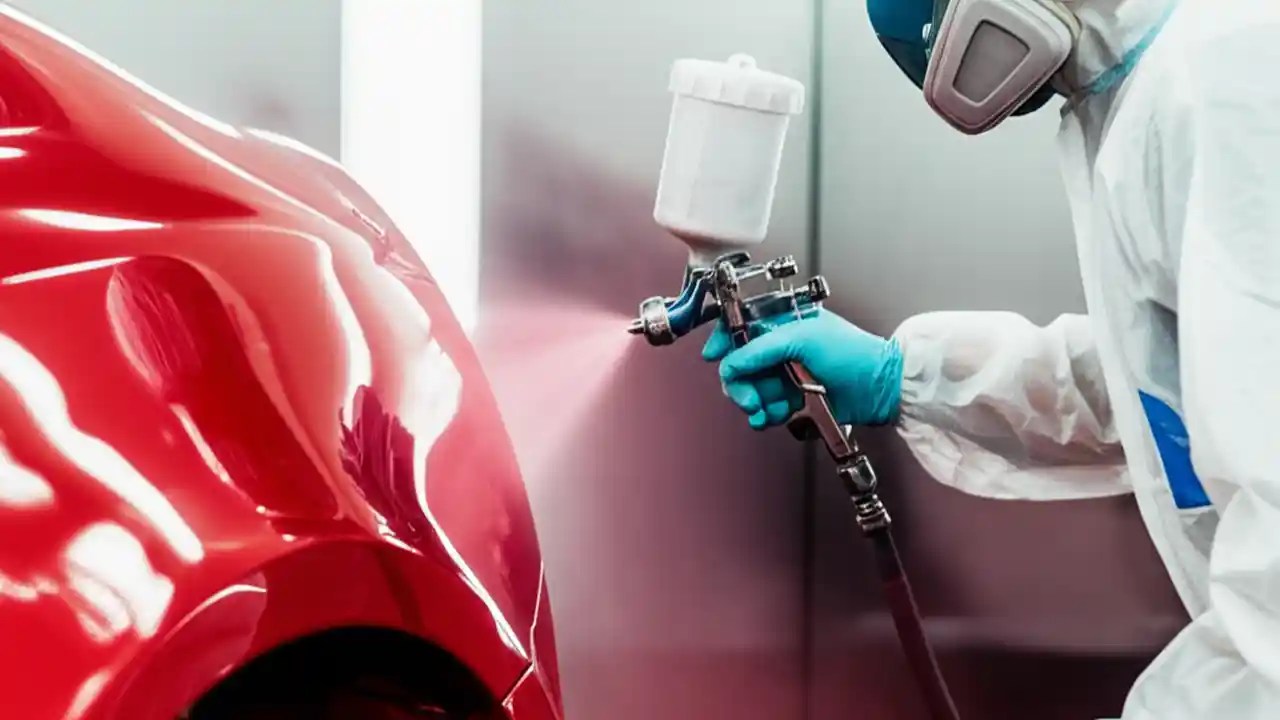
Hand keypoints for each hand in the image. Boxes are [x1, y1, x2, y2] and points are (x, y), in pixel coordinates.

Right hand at [702, 310, 902, 428]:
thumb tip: (730, 362)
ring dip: (753, 403)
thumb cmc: (854, 354)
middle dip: (740, 383)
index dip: (723, 340)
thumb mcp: (802, 339)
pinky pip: (768, 408)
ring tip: (765, 410)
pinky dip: (767, 415)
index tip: (714, 355)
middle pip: (741, 365)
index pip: (740, 327)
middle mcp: (782, 349)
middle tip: (748, 398)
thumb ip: (760, 349)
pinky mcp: (795, 399)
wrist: (881, 388)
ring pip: (752, 390)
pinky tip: (774, 416)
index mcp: (783, 324)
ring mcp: (788, 375)